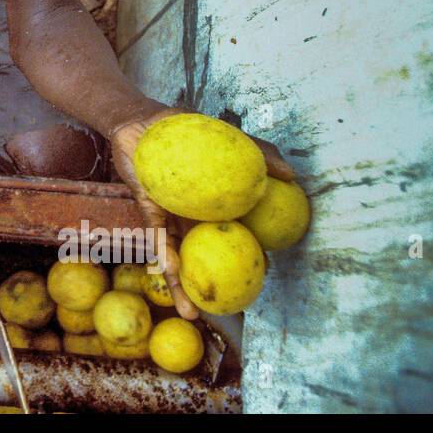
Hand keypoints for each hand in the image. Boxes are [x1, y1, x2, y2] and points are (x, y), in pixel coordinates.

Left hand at [108, 107, 295, 320]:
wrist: (140, 119)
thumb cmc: (184, 131)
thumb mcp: (229, 140)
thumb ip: (259, 154)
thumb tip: (293, 175)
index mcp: (210, 206)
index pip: (233, 236)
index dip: (248, 257)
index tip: (265, 277)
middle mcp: (190, 216)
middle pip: (204, 254)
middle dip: (212, 284)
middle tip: (228, 308)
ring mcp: (168, 214)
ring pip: (176, 255)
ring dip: (181, 284)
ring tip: (191, 313)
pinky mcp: (146, 206)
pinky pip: (155, 233)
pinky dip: (161, 251)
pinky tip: (170, 269)